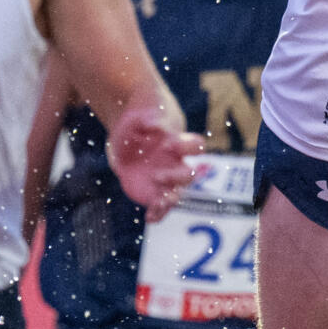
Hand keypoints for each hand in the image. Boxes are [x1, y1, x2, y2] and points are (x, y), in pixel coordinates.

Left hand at [108, 102, 203, 218]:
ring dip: (170, 200)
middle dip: (178, 177)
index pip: (196, 146)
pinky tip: (150, 218)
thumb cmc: (143, 115)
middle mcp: (176, 163)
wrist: (131, 130)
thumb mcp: (145, 110)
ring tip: (160, 204)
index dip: (186, 146)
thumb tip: (156, 126)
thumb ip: (151, 118)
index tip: (169, 143)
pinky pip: (159, 206)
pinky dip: (157, 214)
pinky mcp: (152, 190)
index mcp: (179, 142)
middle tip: (158, 175)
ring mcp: (165, 179)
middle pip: (189, 174)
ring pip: (176, 194)